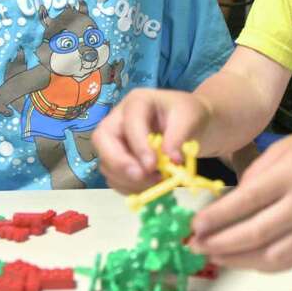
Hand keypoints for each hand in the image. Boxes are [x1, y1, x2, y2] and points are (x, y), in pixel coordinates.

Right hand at [94, 88, 213, 194]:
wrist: (189, 125)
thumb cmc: (188, 115)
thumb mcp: (190, 117)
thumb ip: (179, 136)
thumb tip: (170, 159)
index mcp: (137, 102)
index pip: (129, 122)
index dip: (138, 145)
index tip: (152, 166)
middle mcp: (119, 119)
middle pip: (101, 139)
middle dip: (119, 162)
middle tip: (141, 177)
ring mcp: (115, 141)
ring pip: (106, 162)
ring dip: (128, 179)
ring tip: (156, 182)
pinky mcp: (118, 160)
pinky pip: (114, 178)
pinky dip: (129, 188)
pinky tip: (149, 188)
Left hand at [189, 129, 291, 271]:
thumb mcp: (282, 148)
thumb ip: (254, 174)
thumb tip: (228, 202)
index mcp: (290, 176)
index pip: (248, 201)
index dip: (218, 216)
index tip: (195, 224)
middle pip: (256, 233)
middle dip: (220, 243)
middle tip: (194, 245)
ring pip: (270, 255)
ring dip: (236, 260)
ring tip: (211, 256)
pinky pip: (285, 262)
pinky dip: (259, 265)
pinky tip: (239, 260)